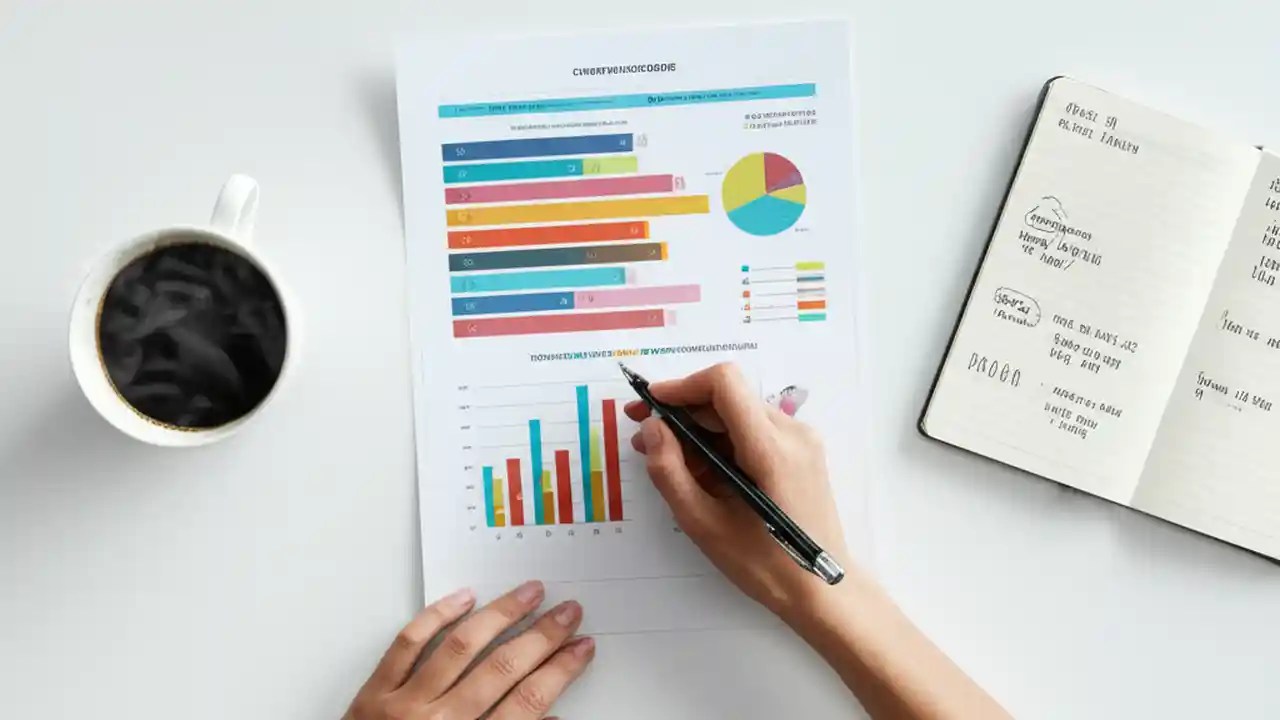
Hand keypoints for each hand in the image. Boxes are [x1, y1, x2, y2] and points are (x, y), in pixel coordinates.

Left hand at [344, 581, 594, 719]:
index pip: (528, 704)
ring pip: (460, 647)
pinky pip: (407, 644)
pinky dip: (436, 616)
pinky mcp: (375, 693)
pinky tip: (464, 597)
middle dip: (542, 637)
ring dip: (500, 614)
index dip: (560, 671)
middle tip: (568, 612)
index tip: (581, 648)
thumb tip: (552, 718)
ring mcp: (404, 705)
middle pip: (502, 670)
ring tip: (528, 593)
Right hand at [624, 363, 849, 623]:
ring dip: (700, 427)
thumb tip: (651, 428)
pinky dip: (722, 439)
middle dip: (682, 410)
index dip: (681, 386)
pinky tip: (701, 468)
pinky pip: (754, 429)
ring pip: (739, 411)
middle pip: (728, 396)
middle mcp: (791, 433)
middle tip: (644, 435)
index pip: (724, 383)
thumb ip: (670, 472)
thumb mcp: (704, 524)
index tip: (650, 405)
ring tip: (667, 457)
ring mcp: (801, 440)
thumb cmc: (766, 565)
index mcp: (771, 449)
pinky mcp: (801, 451)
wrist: (822, 589)